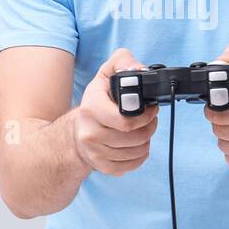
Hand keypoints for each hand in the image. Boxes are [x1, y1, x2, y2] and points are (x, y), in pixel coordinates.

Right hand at [74, 47, 158, 176]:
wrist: (78, 128)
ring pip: (136, 152)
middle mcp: (89, 133)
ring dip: (147, 140)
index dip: (146, 115)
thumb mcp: (107, 73)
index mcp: (91, 108)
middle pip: (135, 137)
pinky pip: (131, 166)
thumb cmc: (98, 100)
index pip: (126, 120)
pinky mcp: (101, 166)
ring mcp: (94, 152)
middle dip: (150, 127)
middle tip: (150, 118)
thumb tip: (139, 69)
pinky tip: (136, 144)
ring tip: (143, 129)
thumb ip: (123, 62)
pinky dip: (140, 155)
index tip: (150, 108)